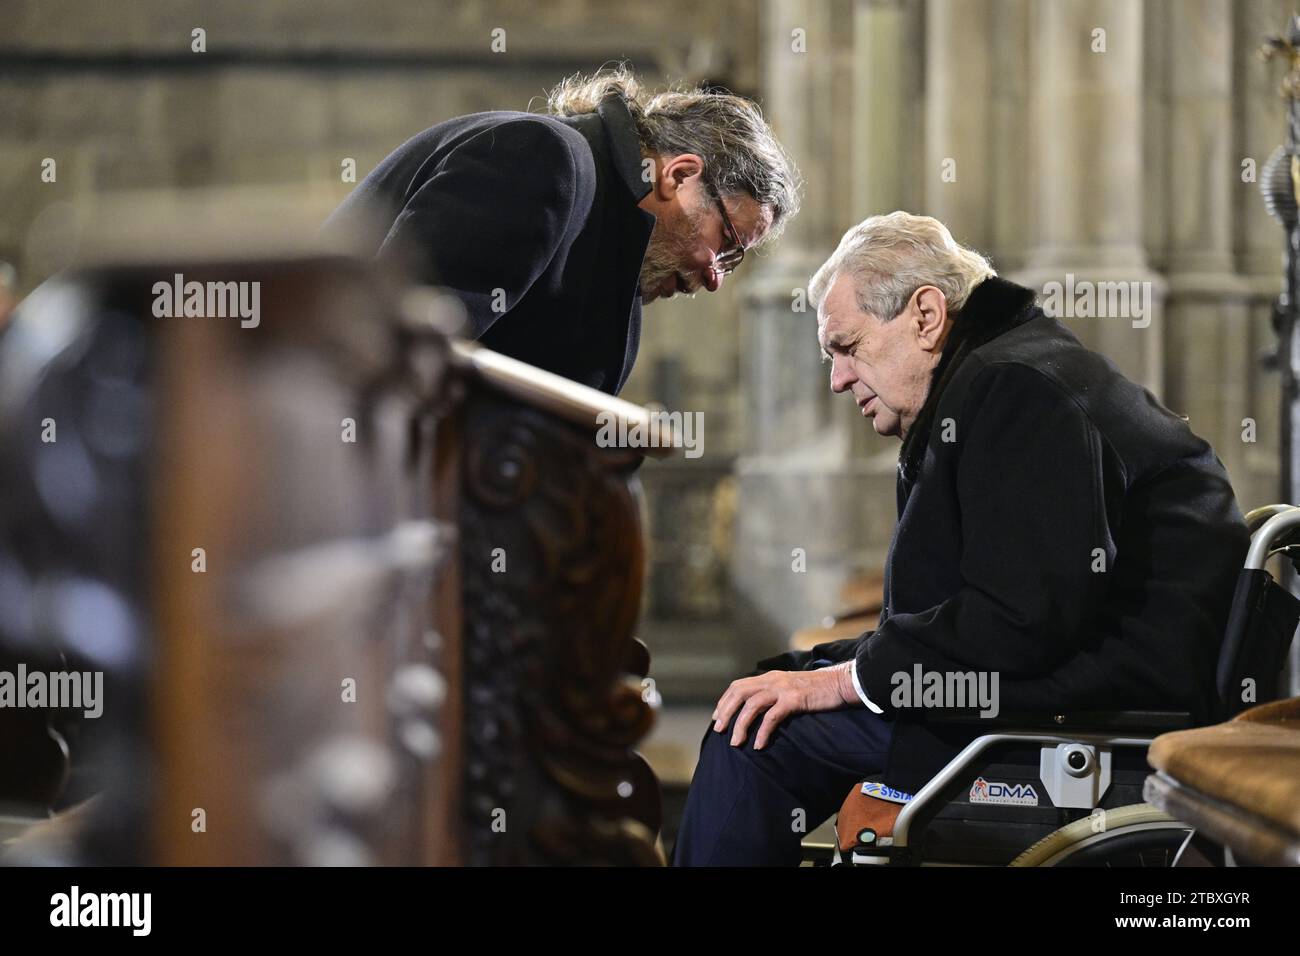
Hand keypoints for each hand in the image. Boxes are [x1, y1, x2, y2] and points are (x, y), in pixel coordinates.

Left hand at [711, 661, 860, 749]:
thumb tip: (759, 711)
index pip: (738, 685)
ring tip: (736, 743)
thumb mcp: (791, 688)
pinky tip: (759, 745)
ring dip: (740, 725)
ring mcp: (783, 689)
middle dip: (726, 712)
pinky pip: (772, 717)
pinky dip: (762, 732)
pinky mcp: (794, 699)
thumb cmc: (818, 690)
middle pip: (739, 693)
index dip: (725, 701)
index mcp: (770, 677)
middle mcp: (772, 680)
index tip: (718, 718)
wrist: (841, 684)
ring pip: (751, 705)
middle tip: (720, 731)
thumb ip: (775, 695)